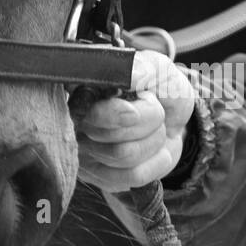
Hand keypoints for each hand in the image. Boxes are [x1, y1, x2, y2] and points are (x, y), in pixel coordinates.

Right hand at [76, 50, 195, 192]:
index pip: (84, 108)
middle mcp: (73, 118)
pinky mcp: (97, 174)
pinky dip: (154, 162)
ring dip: (154, 140)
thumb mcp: (157, 70)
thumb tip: (132, 77)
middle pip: (109, 132)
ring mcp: (82, 150)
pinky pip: (130, 176)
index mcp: (81, 86)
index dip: (112, 114)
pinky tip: (155, 150)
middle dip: (148, 121)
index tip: (136, 107)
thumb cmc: (158, 88)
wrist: (173, 118)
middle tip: (155, 109)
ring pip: (123, 155)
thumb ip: (145, 69)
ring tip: (155, 128)